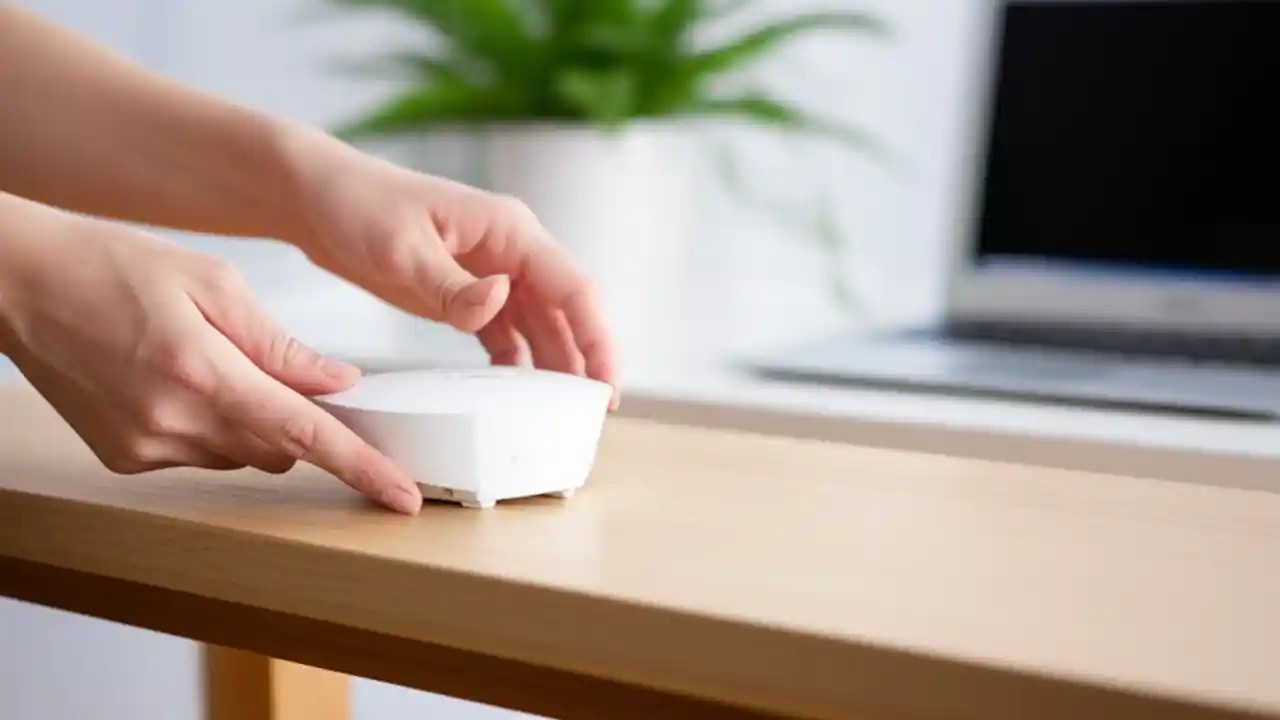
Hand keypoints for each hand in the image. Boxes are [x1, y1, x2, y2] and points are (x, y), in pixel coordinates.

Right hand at [0, 200, 424, 513]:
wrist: (16, 283)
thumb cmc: (114, 266)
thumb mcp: (214, 282)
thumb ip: (281, 344)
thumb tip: (338, 385)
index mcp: (203, 372)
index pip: (305, 435)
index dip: (361, 467)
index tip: (402, 496)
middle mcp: (173, 422)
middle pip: (278, 448)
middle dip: (297, 419)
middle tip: (278, 370)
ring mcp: (144, 447)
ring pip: (242, 454)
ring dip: (251, 420)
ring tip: (208, 361)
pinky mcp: (125, 458)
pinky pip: (200, 455)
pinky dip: (211, 426)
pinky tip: (177, 379)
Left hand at [279, 133, 619, 406]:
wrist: (316, 198)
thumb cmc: (359, 205)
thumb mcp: (402, 249)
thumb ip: (452, 284)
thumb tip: (501, 301)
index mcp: (509, 230)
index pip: (574, 288)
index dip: (598, 339)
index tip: (607, 388)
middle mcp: (511, 252)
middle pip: (567, 312)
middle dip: (585, 360)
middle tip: (593, 416)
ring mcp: (491, 273)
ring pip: (542, 326)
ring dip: (555, 366)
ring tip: (563, 416)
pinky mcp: (466, 293)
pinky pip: (507, 333)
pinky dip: (517, 364)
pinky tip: (517, 395)